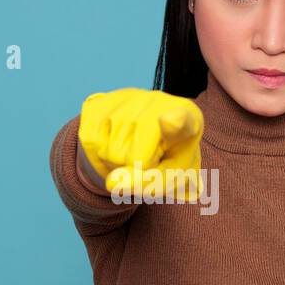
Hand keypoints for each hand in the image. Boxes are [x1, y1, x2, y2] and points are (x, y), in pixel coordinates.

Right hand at [77, 88, 203, 201]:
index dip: (176, 121)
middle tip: (150, 156)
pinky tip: (116, 139)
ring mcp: (125, 100)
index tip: (171, 120)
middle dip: (140, 168)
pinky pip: (95, 146)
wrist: (144, 129)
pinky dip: (103, 154)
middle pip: (137, 158)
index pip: (183, 120)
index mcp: (189, 117)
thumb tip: (112, 183)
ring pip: (114, 154)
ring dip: (121, 162)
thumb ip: (149, 184)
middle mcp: (157, 101)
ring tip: (134, 147)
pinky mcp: (98, 105)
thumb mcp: (170, 177)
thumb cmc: (165, 156)